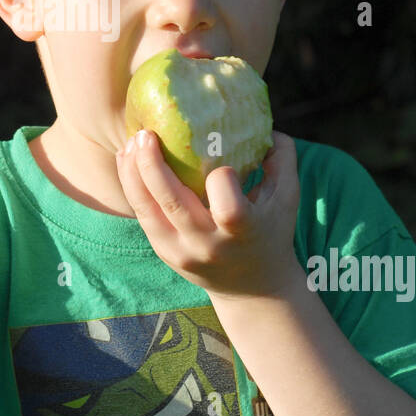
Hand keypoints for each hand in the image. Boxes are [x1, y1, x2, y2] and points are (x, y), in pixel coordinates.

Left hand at [115, 129, 300, 300]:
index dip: (222, 180)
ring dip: (132, 173)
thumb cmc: (271, 232)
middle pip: (173, 203)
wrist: (252, 289)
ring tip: (130, 143)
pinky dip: (131, 186)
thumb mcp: (288, 199)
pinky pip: (141, 216)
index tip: (221, 163)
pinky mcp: (164, 253)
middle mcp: (208, 246)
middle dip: (152, 165)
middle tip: (146, 133)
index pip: (229, 208)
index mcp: (243, 233)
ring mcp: (181, 252)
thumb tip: (266, 126)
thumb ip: (284, 159)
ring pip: (146, 209)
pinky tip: (127, 160)